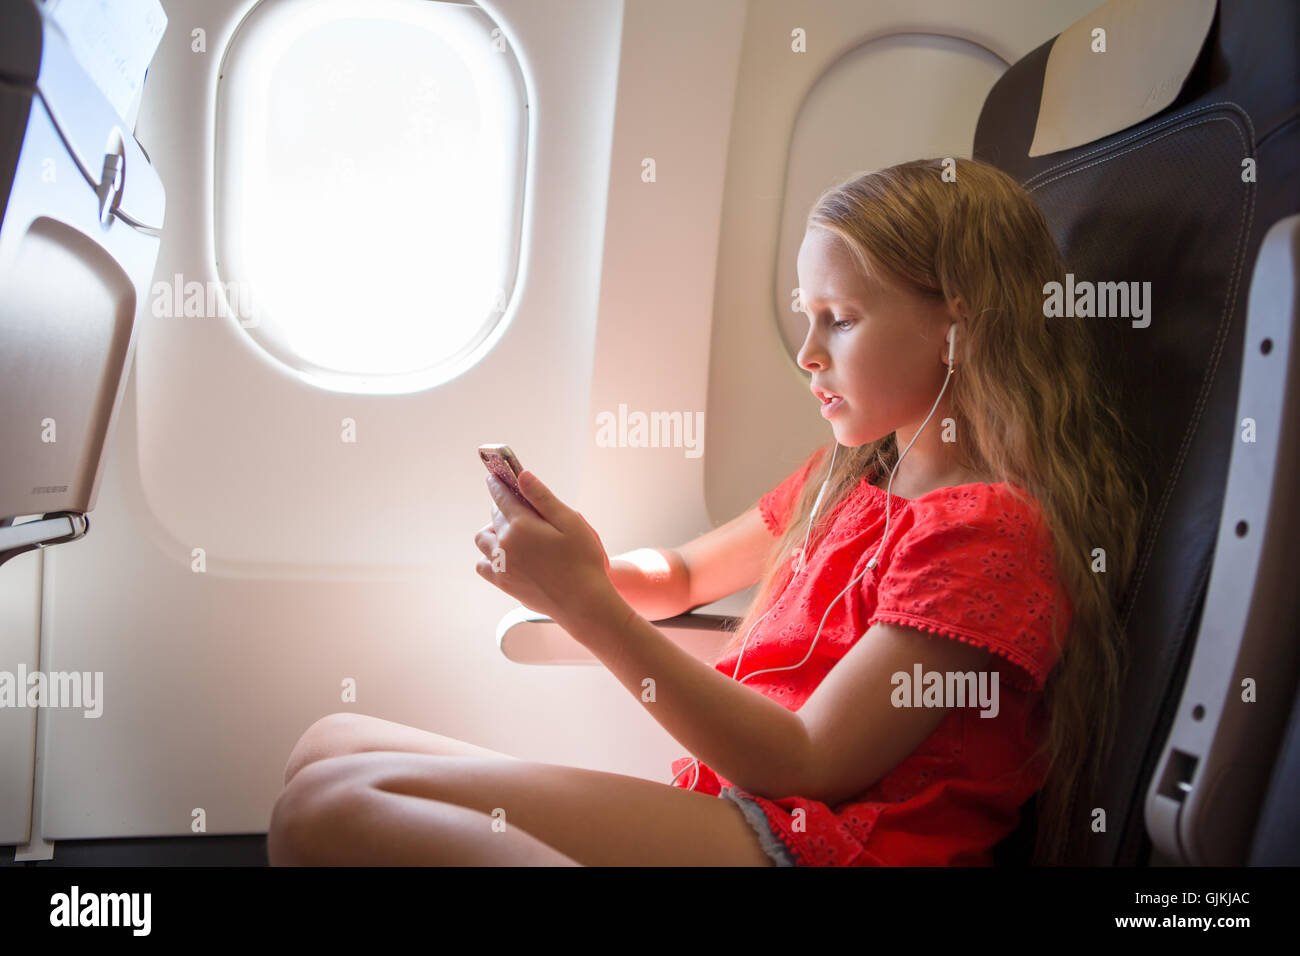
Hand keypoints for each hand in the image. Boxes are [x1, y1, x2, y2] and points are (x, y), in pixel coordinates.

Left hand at [474, 470, 616, 624]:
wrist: (582, 602)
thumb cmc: (582, 560)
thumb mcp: (569, 521)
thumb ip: (542, 497)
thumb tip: (522, 476)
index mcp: (521, 525)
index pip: (502, 497)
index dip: (497, 484)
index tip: (493, 477)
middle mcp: (505, 544)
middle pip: (494, 516)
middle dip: (502, 507)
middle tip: (517, 507)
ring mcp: (502, 565)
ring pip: (484, 540)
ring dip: (493, 531)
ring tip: (511, 532)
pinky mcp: (503, 582)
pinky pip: (483, 565)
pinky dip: (489, 557)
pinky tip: (505, 555)